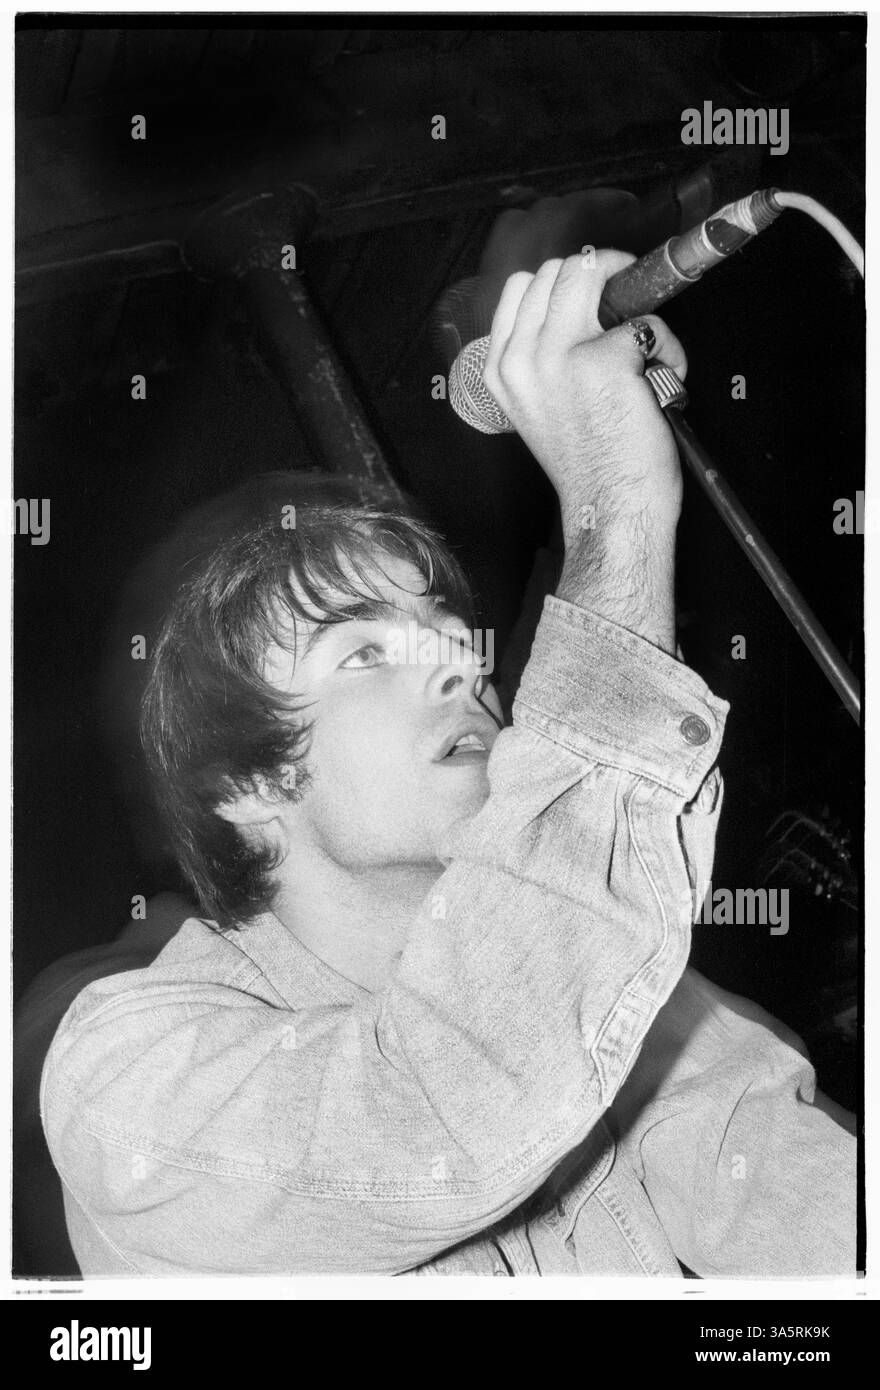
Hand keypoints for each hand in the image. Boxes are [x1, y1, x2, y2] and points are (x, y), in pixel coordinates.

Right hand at [481, 250, 686, 542]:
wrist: (609, 509)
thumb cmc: (587, 463)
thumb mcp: (538, 405)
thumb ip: (540, 355)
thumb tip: (575, 305)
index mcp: (501, 368)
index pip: (521, 285)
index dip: (564, 279)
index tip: (592, 291)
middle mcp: (524, 357)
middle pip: (562, 269)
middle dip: (604, 277)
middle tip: (628, 307)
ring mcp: (563, 354)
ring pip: (599, 273)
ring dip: (632, 302)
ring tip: (642, 347)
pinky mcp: (609, 358)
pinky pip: (649, 324)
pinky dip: (667, 350)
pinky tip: (659, 385)